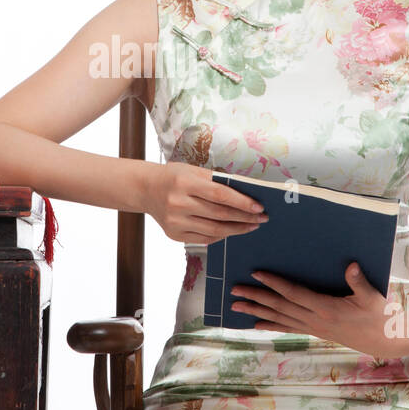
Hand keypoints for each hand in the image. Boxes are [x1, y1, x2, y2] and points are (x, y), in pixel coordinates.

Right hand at [143, 162, 266, 244]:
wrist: (146, 189)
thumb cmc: (174, 177)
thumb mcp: (193, 171)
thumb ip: (218, 181)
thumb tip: (247, 192)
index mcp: (184, 183)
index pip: (220, 195)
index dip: (242, 202)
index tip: (259, 207)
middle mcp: (178, 203)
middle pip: (219, 214)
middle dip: (244, 218)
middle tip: (261, 218)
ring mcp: (175, 222)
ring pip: (214, 230)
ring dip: (236, 229)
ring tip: (251, 226)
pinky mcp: (174, 235)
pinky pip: (204, 238)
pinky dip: (221, 235)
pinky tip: (231, 230)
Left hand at [230, 262, 400, 356]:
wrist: (383, 340)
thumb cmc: (378, 315)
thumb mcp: (372, 296)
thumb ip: (359, 282)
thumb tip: (351, 265)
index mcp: (326, 308)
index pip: (294, 293)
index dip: (274, 283)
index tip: (256, 273)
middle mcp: (314, 319)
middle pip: (279, 306)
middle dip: (256, 298)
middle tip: (234, 291)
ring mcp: (313, 327)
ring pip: (279, 318)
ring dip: (256, 311)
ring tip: (236, 307)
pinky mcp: (315, 331)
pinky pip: (287, 327)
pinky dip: (270, 325)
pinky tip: (255, 324)